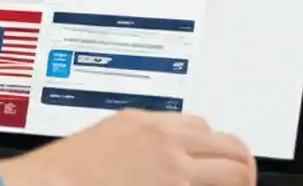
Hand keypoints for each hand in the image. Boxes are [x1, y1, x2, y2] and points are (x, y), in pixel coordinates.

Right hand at [0, 110, 255, 185]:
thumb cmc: (64, 174)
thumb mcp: (102, 145)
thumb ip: (136, 147)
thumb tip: (156, 164)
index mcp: (141, 123)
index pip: (200, 128)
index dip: (211, 152)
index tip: (212, 170)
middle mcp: (163, 138)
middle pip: (228, 145)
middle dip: (239, 169)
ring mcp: (173, 167)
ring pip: (235, 170)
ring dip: (238, 183)